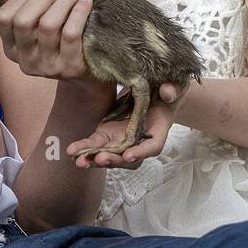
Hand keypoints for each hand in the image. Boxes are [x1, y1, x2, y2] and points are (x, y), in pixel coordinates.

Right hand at [0, 0, 95, 85]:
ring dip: (64, 1)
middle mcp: (24, 59)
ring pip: (47, 25)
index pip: (4, 16)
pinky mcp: (68, 67)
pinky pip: (70, 33)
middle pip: (23, 20)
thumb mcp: (40, 29)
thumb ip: (36, 6)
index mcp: (11, 47)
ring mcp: (46, 66)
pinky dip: (79, 11)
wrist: (84, 74)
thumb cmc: (60, 42)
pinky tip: (86, 0)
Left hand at [67, 82, 188, 168]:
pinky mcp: (108, 133)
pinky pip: (96, 144)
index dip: (141, 152)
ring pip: (109, 154)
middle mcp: (139, 141)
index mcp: (158, 131)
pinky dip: (85, 148)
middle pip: (128, 157)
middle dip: (114, 159)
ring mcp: (122, 139)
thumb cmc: (168, 88)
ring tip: (80, 161)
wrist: (152, 88)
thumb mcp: (175, 85)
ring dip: (95, 159)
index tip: (129, 155)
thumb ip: (172, 89)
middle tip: (101, 159)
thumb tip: (166, 92)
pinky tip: (72, 151)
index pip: (152, 146)